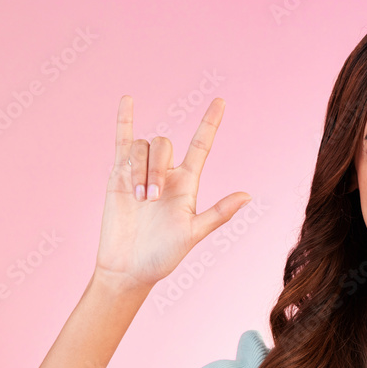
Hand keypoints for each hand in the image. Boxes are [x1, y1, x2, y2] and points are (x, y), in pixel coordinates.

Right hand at [93, 95, 250, 290]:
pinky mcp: (119, 175)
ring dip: (140, 169)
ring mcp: (141, 173)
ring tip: (139, 199)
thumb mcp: (193, 233)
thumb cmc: (163, 255)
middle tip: (151, 200)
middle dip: (156, 168)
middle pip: (164, 145)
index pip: (201, 145)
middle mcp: (166, 174)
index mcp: (187, 184)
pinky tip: (128, 100)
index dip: (210, 123)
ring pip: (142, 146)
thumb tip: (247, 196)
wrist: (129, 267)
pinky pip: (121, 142)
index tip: (221, 101)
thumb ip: (218, 213)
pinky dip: (124, 121)